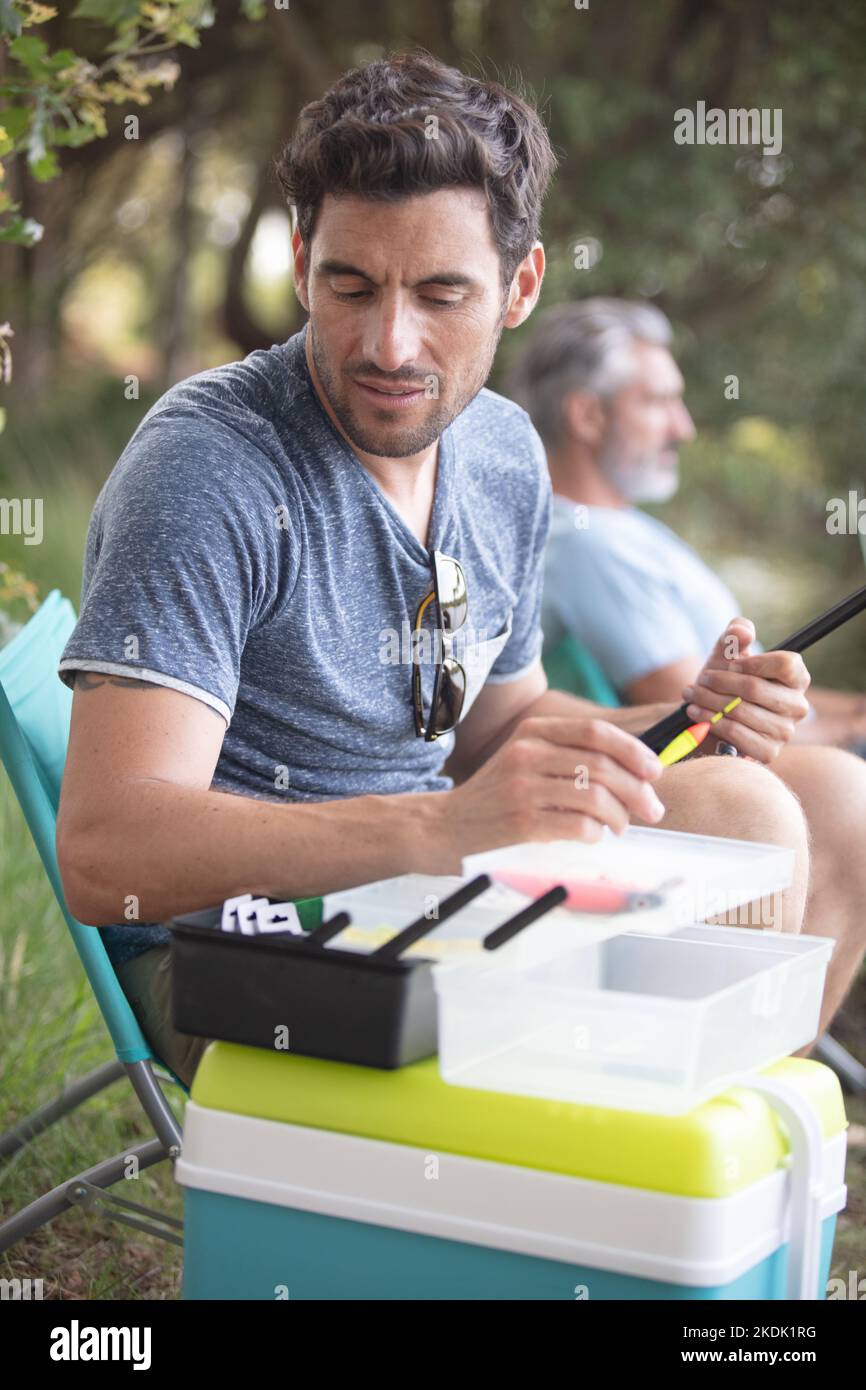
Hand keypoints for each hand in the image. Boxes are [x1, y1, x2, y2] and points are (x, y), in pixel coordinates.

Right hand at [442, 715, 665, 859]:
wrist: (444, 825)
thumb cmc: (495, 797)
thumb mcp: (524, 759)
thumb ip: (568, 756)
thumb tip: (634, 771)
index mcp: (533, 732)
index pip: (597, 732)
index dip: (634, 751)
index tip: (654, 771)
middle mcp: (527, 754)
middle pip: (602, 765)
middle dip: (638, 789)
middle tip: (652, 809)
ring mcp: (522, 788)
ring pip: (595, 797)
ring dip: (620, 816)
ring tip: (621, 827)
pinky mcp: (521, 822)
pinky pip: (578, 826)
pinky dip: (596, 833)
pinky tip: (594, 837)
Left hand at [682, 618, 810, 763]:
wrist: (709, 712)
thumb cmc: (724, 678)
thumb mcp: (727, 651)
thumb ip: (735, 633)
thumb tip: (741, 632)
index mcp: (797, 678)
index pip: (786, 664)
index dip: (753, 662)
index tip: (730, 662)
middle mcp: (797, 706)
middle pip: (754, 688)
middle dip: (720, 681)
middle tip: (701, 679)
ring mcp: (785, 732)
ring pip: (740, 710)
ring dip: (708, 700)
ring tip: (691, 694)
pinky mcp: (768, 752)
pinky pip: (736, 733)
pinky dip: (711, 721)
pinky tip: (697, 713)